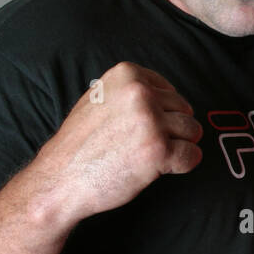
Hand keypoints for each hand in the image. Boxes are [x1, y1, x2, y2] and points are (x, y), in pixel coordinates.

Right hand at [31, 61, 202, 220]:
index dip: (161, 113)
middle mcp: (141, 92)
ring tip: (149, 156)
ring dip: (178, 147)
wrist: (60, 179)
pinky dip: (182, 165)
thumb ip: (131, 92)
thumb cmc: (80, 145)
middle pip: (184, 109)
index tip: (142, 128)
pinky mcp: (159, 150)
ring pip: (192, 131)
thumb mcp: (100, 98)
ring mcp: (151, 121)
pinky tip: (159, 169)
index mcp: (127, 74)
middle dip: (171, 130)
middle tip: (143, 146)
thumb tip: (169, 97)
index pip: (170, 91)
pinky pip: (192, 156)